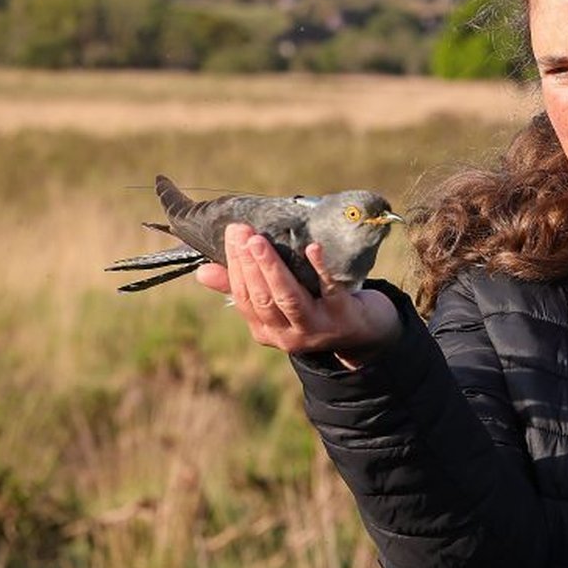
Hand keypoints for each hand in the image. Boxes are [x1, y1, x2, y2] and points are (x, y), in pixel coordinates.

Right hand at [196, 223, 400, 365]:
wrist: (366, 332)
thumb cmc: (315, 307)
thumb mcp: (278, 302)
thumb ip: (243, 288)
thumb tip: (202, 272)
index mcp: (266, 331)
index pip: (243, 298)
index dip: (235, 266)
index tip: (232, 234)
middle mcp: (287, 335)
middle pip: (262, 299)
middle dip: (250, 264)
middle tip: (243, 232)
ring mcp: (316, 327)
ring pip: (288, 298)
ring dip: (272, 268)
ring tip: (260, 241)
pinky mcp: (343, 316)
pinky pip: (329, 290)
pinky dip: (319, 268)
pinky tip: (312, 248)